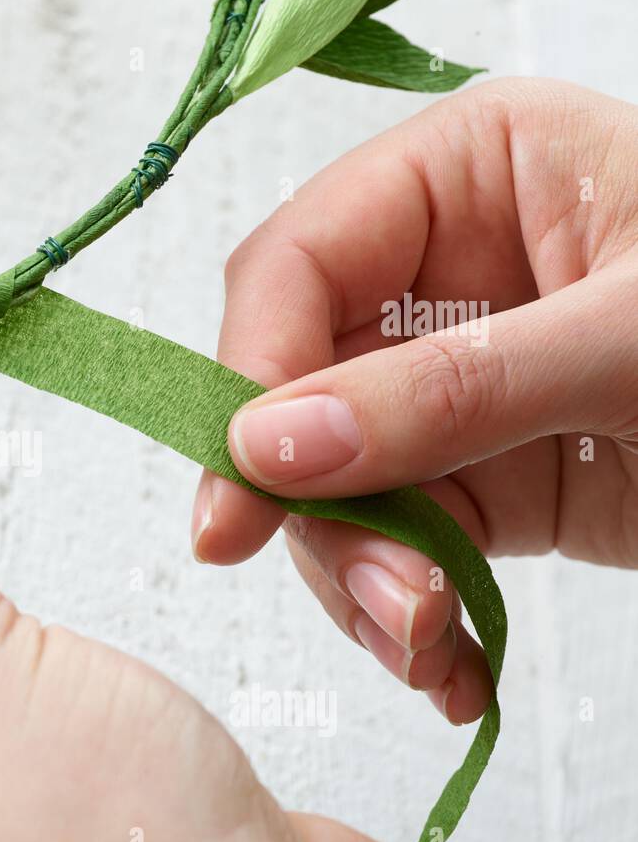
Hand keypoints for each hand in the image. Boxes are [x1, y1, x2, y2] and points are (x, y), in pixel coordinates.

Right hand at [192, 78, 637, 724]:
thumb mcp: (628, 341)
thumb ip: (450, 392)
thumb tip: (273, 446)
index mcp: (466, 177)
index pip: (297, 266)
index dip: (250, 375)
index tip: (242, 487)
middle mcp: (438, 281)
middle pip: (298, 396)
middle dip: (327, 513)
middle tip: (383, 603)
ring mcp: (452, 388)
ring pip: (335, 490)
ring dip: (368, 584)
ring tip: (431, 649)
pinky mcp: (482, 478)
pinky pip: (400, 547)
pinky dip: (413, 618)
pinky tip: (452, 664)